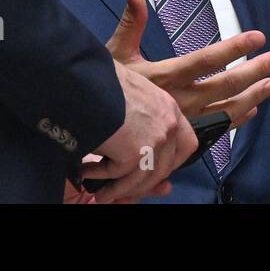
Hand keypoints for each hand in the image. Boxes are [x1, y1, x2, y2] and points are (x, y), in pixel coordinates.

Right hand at [86, 59, 197, 203]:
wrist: (83, 78)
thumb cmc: (100, 81)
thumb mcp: (132, 95)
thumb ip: (142, 120)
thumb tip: (141, 152)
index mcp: (170, 108)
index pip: (186, 145)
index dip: (172, 162)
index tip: (157, 171)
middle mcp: (168, 126)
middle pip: (165, 168)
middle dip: (144, 183)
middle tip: (124, 189)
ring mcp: (154, 140)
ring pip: (142, 178)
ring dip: (119, 189)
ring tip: (101, 192)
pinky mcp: (134, 153)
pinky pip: (118, 176)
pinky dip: (100, 179)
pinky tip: (85, 174)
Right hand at [106, 0, 269, 126]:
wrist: (99, 127)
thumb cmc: (109, 88)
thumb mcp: (116, 53)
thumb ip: (131, 22)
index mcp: (165, 76)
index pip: (206, 60)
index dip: (234, 48)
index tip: (258, 37)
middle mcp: (180, 101)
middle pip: (226, 86)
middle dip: (256, 70)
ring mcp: (185, 122)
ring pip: (227, 111)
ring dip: (254, 96)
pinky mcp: (185, 138)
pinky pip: (218, 129)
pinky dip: (237, 118)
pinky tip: (252, 110)